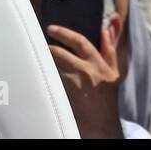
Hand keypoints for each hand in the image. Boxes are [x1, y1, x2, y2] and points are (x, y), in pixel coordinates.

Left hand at [48, 24, 122, 138]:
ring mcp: (75, 83)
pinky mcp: (66, 94)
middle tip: (39, 42)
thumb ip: (109, 49)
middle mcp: (86, 70)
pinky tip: (39, 72)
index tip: (52, 29)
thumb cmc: (107, 95)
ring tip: (36, 55)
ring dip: (44, 60)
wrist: (101, 120)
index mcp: (98, 62)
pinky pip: (52, 80)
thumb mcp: (114, 71)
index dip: (64, 33)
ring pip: (54, 66)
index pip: (80, 41)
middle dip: (48, 46)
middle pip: (62, 53)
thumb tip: (105, 30)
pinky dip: (45, 74)